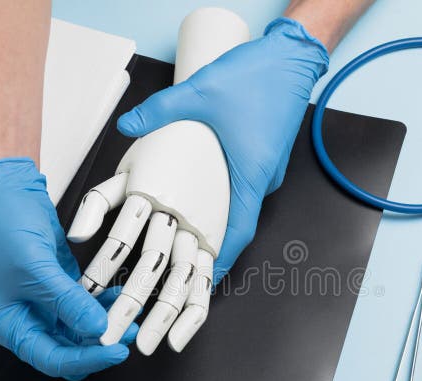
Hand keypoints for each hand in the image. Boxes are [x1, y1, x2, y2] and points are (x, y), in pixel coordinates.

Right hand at [0, 158, 136, 379]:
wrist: (0, 188)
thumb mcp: (35, 269)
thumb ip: (67, 302)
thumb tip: (97, 329)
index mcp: (9, 325)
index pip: (52, 359)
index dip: (86, 360)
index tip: (116, 351)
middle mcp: (26, 318)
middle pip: (68, 349)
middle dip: (99, 346)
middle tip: (128, 334)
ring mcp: (45, 301)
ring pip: (80, 328)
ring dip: (105, 324)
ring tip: (132, 316)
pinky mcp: (59, 283)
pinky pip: (85, 303)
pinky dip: (102, 304)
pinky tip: (119, 297)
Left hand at [117, 17, 328, 282]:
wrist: (292, 56)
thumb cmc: (260, 75)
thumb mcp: (202, 91)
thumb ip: (162, 108)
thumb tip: (128, 124)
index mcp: (253, 174)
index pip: (238, 233)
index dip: (219, 262)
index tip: (202, 284)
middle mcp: (264, 178)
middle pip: (238, 226)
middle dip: (212, 249)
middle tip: (184, 263)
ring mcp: (266, 169)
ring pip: (241, 208)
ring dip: (218, 223)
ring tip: (188, 232)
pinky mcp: (264, 157)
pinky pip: (244, 189)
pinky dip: (225, 201)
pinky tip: (203, 195)